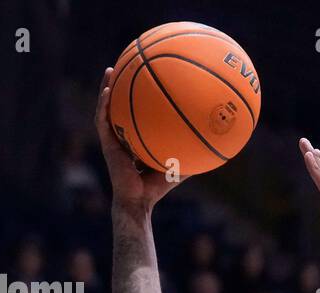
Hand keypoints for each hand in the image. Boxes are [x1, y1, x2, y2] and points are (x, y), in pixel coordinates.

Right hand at [94, 67, 184, 211]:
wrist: (139, 201)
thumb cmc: (158, 187)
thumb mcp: (180, 165)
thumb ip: (193, 153)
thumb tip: (217, 144)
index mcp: (136, 137)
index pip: (137, 112)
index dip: (140, 96)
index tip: (147, 78)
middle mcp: (123, 135)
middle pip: (121, 105)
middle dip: (123, 85)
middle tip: (128, 64)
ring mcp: (113, 139)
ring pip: (107, 108)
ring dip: (107, 88)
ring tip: (112, 70)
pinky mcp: (107, 145)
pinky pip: (102, 121)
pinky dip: (104, 106)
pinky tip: (108, 91)